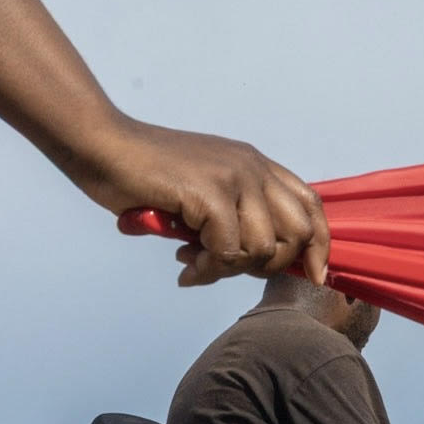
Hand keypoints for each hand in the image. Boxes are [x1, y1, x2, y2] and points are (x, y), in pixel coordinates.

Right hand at [76, 115, 329, 287]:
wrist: (103, 146)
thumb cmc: (145, 176)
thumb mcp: (202, 192)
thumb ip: (233, 216)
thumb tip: (256, 261)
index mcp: (256, 165)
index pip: (312, 206)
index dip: (321, 245)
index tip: (315, 276)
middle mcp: (253, 167)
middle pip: (300, 233)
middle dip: (270, 266)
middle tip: (228, 269)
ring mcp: (235, 177)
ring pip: (264, 249)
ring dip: (229, 269)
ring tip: (196, 264)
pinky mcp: (211, 192)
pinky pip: (228, 251)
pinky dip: (207, 268)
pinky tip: (185, 265)